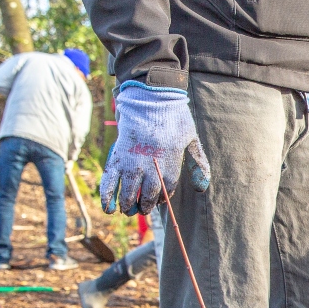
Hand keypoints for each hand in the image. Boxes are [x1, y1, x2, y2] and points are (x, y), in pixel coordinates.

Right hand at [101, 83, 210, 215]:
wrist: (150, 98)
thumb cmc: (174, 118)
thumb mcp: (191, 139)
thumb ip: (198, 163)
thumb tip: (201, 189)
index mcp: (170, 164)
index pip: (165, 191)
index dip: (161, 198)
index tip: (157, 200)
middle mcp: (151, 166)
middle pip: (146, 195)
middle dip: (143, 206)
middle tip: (140, 209)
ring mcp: (132, 162)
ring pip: (129, 192)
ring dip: (127, 205)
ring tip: (127, 209)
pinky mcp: (116, 156)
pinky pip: (109, 180)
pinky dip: (107, 196)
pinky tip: (108, 208)